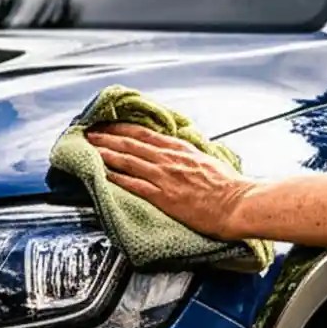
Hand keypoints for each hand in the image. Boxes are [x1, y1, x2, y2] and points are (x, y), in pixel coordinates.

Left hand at [85, 123, 257, 240]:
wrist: (238, 203)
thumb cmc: (227, 186)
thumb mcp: (205, 160)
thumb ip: (186, 155)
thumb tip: (175, 151)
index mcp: (179, 149)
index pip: (144, 133)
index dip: (121, 127)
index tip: (106, 124)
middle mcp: (169, 159)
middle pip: (131, 143)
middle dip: (106, 137)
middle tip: (88, 133)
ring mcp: (166, 177)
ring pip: (129, 160)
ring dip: (106, 153)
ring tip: (89, 150)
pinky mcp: (164, 196)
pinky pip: (135, 185)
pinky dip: (118, 178)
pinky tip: (104, 175)